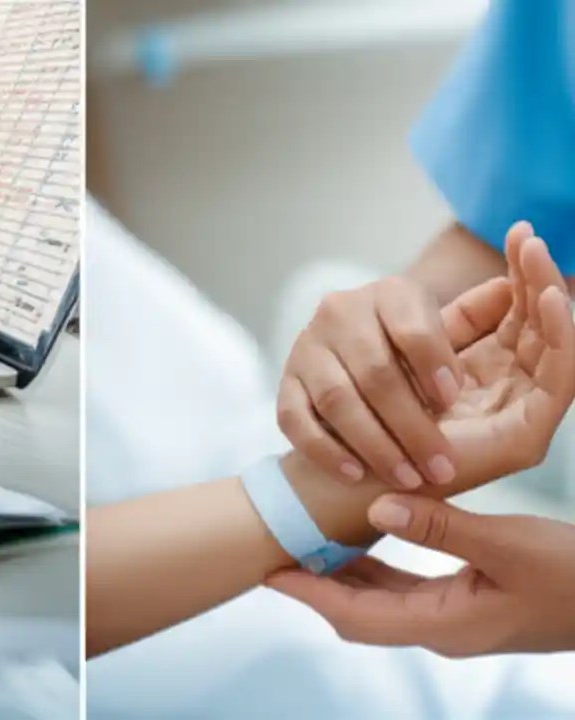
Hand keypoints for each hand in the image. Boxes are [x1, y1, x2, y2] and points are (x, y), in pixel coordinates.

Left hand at [268, 494, 574, 656]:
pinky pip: (404, 589)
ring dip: (341, 574)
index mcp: (443, 625)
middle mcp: (440, 629)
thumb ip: (440, 528)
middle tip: (275, 546)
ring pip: (378, 601)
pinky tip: (362, 538)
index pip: (354, 616)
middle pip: (357, 613)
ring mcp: (455, 619)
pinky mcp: (469, 604)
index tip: (267, 568)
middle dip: (314, 583)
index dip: (308, 592)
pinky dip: (375, 567)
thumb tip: (375, 511)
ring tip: (305, 537)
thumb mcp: (509, 545)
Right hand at [279, 221, 543, 489]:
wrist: (351, 365)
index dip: (434, 367)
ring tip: (406, 478)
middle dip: (411, 425)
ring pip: (337, 399)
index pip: (411, 327)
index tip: (454, 403)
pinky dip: (324, 449)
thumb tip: (509, 291)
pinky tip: (354, 472)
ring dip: (374, 444)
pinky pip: (295, 420)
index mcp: (388, 295)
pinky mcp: (286, 385)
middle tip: (441, 466)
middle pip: (375, 372)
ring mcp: (306, 349)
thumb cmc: (411, 354)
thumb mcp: (445, 332)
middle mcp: (340, 312)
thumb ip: (474, 319)